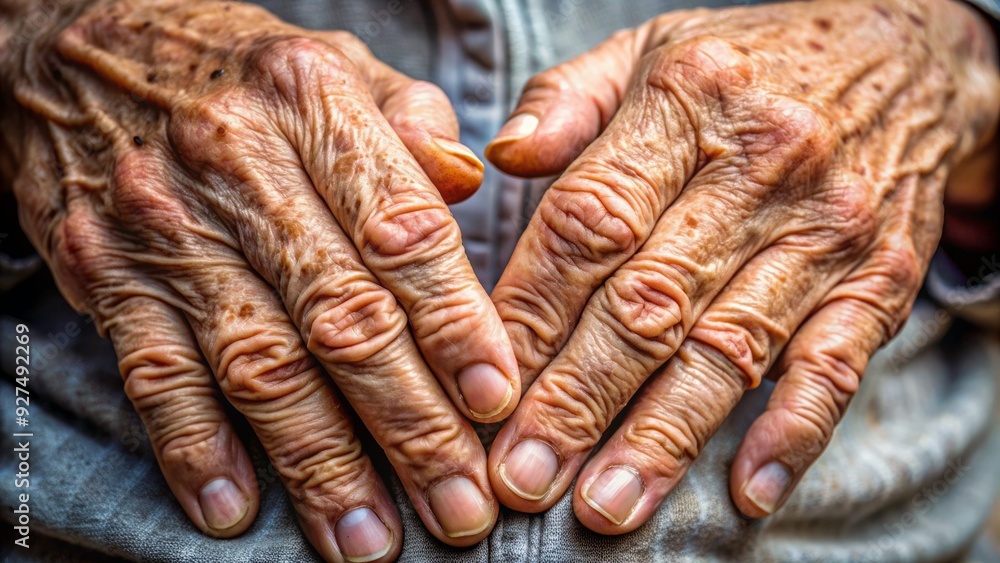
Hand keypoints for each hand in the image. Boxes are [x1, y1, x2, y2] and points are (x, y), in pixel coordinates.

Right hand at [2, 0, 520, 558]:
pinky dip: (194, 449)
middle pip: (341, 318)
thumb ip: (410, 123)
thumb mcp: (334, 66)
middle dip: (408, 426)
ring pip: (257, 365)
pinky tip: (237, 511)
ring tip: (368, 538)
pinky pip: (154, 374)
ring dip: (318, 463)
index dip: (455, 325)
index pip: (402, 231)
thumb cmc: (238, 69)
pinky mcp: (106, 273)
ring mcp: (165, 226)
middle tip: (459, 506)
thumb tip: (469, 188)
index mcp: (312, 102)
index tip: (497, 402)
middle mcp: (238, 164)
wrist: (77, 50)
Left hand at [485, 0, 997, 532]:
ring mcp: (827, 227)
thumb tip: (500, 158)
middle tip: (522, 476)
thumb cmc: (748, 63)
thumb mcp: (649, 49)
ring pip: (729, 347)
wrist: (906, 52)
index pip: (587, 222)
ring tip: (604, 504)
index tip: (482, 388)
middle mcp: (761, 164)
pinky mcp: (880, 277)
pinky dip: (793, 431)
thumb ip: (566, 101)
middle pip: (648, 301)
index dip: (529, 313)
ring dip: (661, 436)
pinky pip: (836, 364)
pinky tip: (746, 490)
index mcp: (686, 99)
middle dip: (577, 399)